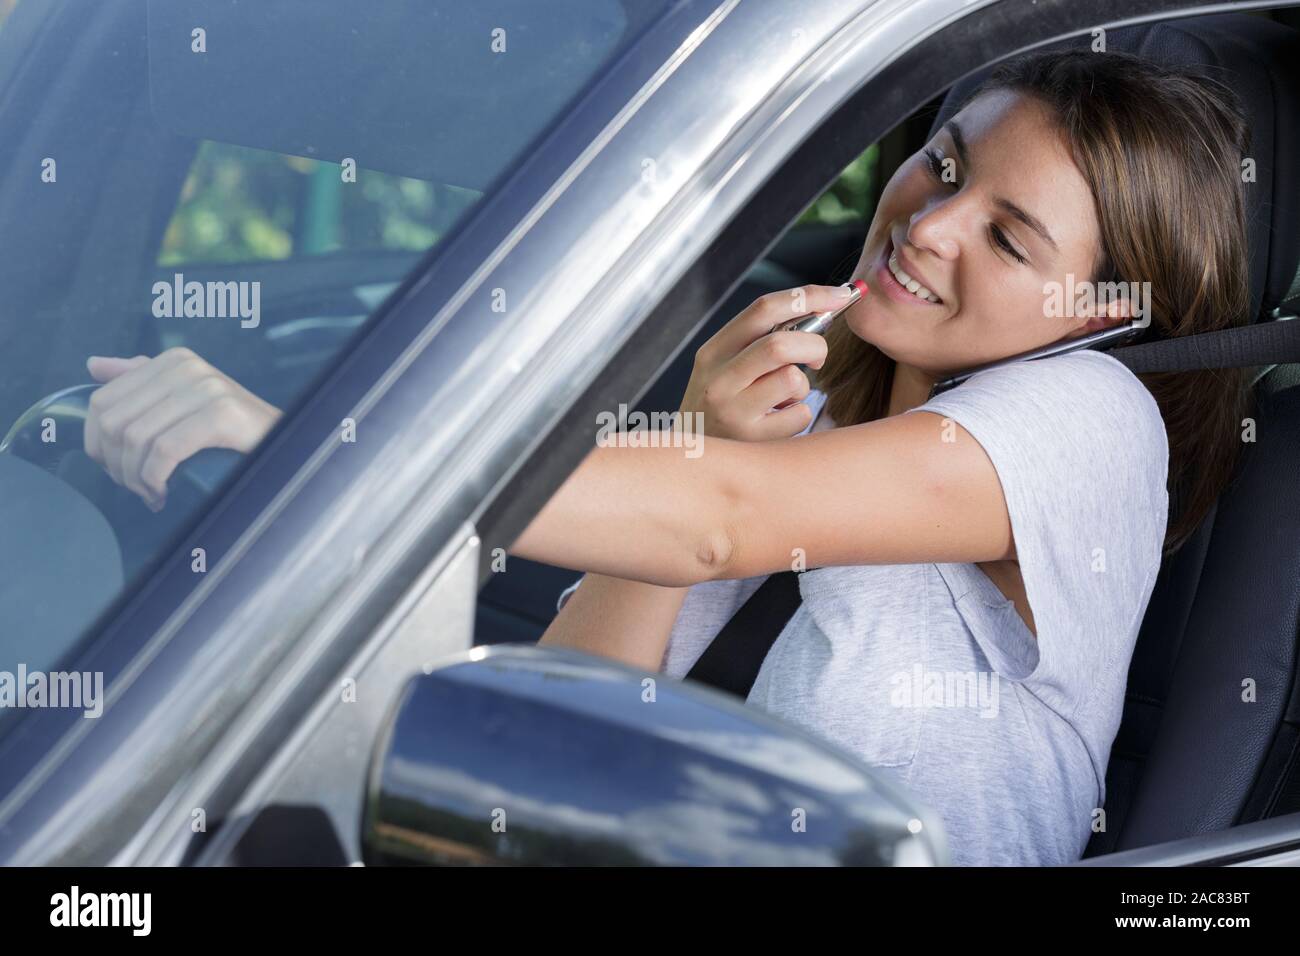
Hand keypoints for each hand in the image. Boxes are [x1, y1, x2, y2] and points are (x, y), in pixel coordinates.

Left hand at [84, 347, 280, 510]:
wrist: (290, 448)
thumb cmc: (235, 436)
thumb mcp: (184, 403)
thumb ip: (141, 381)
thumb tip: (93, 366)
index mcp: (173, 361)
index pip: (101, 401)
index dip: (99, 445)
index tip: (120, 471)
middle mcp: (187, 366)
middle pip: (114, 422)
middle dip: (117, 466)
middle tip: (138, 490)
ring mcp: (207, 387)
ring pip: (135, 439)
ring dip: (136, 479)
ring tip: (153, 494)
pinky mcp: (222, 413)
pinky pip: (165, 451)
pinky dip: (156, 479)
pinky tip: (164, 493)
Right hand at [678, 284, 848, 440]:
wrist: (692, 459)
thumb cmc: (723, 404)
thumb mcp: (726, 367)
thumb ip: (760, 340)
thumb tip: (820, 308)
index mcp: (713, 351)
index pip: (762, 309)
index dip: (808, 297)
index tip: (840, 296)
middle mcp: (718, 379)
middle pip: (780, 344)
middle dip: (814, 345)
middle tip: (818, 358)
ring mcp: (733, 412)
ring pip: (792, 380)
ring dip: (803, 386)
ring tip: (786, 396)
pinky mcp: (751, 441)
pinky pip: (799, 415)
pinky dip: (800, 414)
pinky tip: (781, 421)